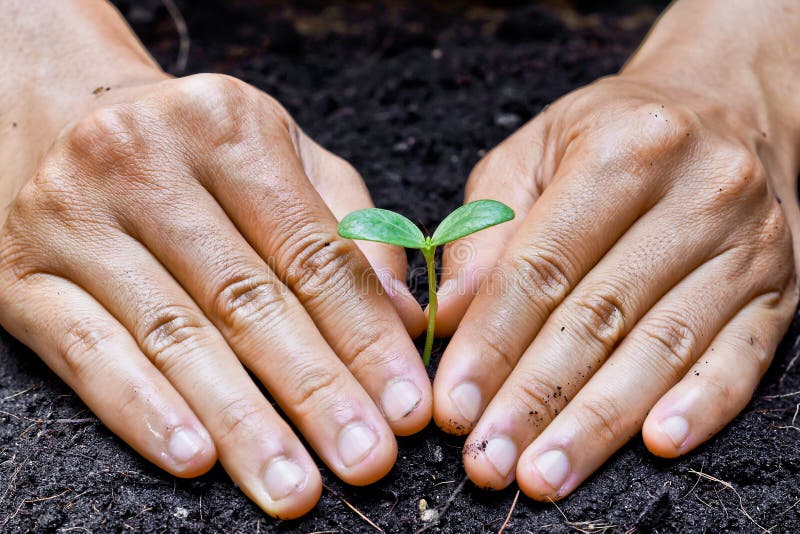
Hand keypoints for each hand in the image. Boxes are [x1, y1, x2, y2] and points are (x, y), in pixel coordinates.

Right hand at [0, 72, 430, 517]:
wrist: (53, 114)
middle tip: (368, 461)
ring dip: (242, 421)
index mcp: (230, 126)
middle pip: (248, 298)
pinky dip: (143, 410)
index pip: (315, 251)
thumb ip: (349, 230)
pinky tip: (194, 459)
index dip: (367, 338)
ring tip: (293, 485)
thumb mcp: (279, 158)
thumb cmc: (192, 152)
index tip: (408, 408)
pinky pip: (87, 350)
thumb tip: (405, 319)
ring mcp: (74, 215)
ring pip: (174, 335)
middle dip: (317, 391)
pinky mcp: (18, 271)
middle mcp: (145, 159)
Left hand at [431, 0, 799, 499]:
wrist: (729, 105)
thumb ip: (487, 230)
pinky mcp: (781, 288)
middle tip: (489, 460)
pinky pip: (743, 356)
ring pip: (664, 347)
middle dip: (536, 398)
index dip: (492, 343)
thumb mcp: (535, 152)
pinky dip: (701, 405)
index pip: (542, 266)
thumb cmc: (613, 133)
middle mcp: (696, 194)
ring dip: (600, 422)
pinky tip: (655, 444)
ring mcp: (748, 245)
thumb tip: (447, 315)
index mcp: (622, 150)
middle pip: (600, 316)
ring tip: (545, 473)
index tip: (454, 405)